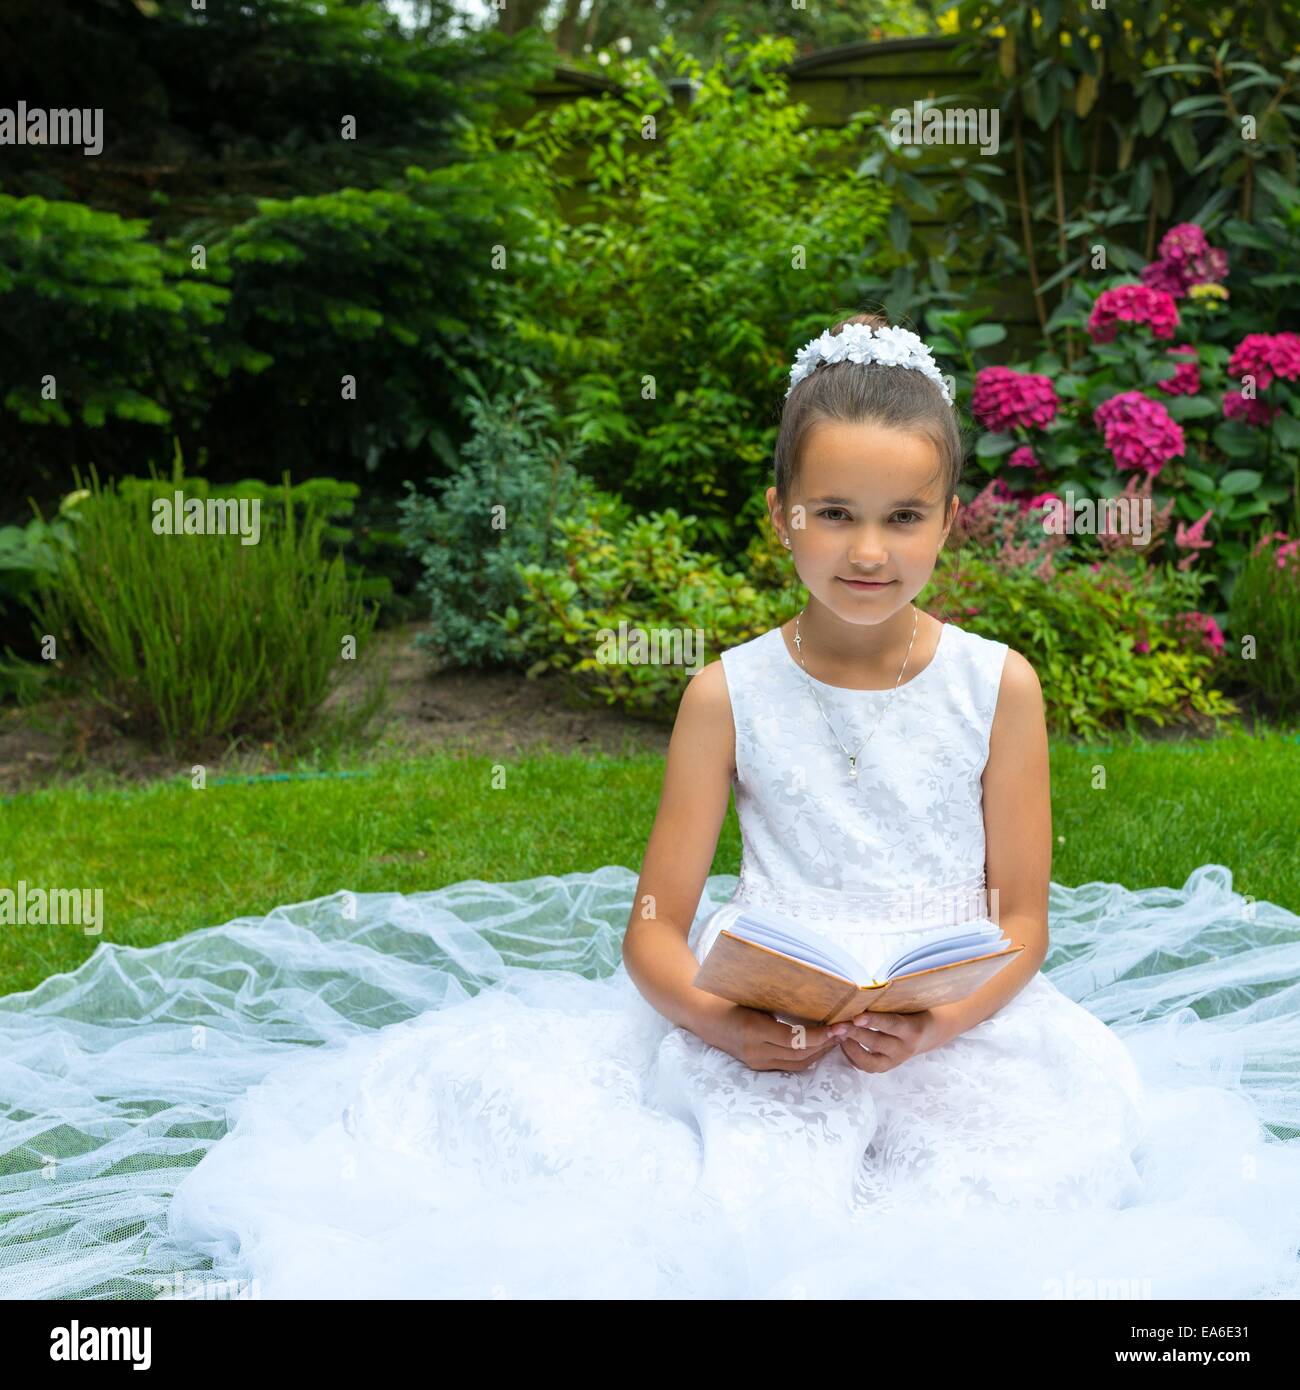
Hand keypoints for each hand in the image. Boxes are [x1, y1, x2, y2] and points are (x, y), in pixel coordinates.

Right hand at [709, 1004, 841, 1072]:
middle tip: (845, 1030)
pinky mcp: (759, 1066)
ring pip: (797, 1063)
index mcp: (754, 1030)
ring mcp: (757, 1061)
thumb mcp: (756, 998)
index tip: (839, 1027)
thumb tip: (816, 1003)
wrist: (707, 1018)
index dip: (820, 1036)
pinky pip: (789, 1065)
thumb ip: (782, 1006)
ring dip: (820, 1052)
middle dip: (826, 1044)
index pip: (795, 1039)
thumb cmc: (732, 1000)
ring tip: (836, 1038)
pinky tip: (819, 1045)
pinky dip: (807, 1056)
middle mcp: (756, 1051)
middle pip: (800, 1054)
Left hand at [830, 1008, 951, 1073]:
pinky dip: (851, 1056)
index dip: (874, 1021)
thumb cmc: (913, 1009)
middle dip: (854, 1033)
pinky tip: (841, 1042)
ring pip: (869, 1059)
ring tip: (835, 1033)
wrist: (930, 1032)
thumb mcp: (908, 1003)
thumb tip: (863, 989)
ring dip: (849, 1047)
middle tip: (836, 1025)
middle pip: (876, 1042)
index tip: (856, 1016)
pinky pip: (866, 1066)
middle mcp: (904, 1048)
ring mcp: (895, 1061)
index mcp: (912, 1029)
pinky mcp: (886, 1067)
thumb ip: (890, 1001)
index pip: (891, 1024)